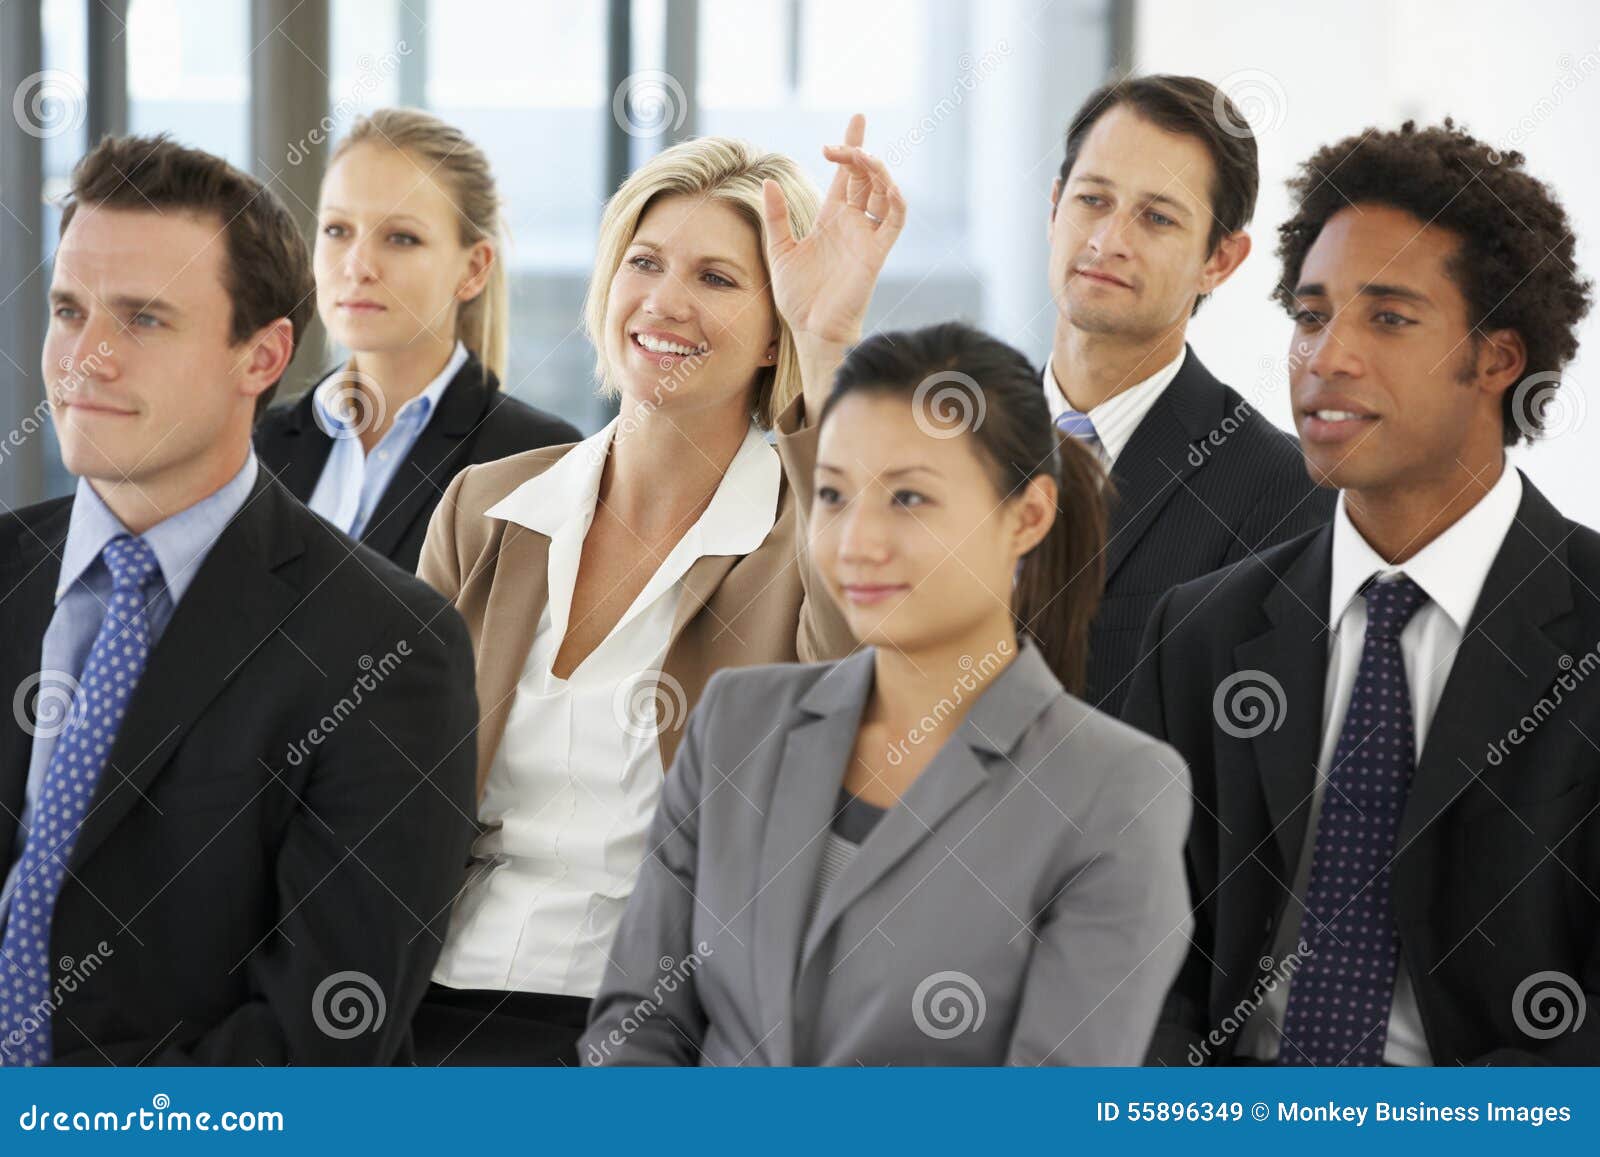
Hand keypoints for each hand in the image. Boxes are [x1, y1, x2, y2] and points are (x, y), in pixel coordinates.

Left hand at [763, 114, 906, 415]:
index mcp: (832, 219)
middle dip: (859, 153)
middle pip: (867, 176)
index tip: (857, 119)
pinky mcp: (876, 253)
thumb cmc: (797, 297)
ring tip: (858, 157)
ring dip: (876, 170)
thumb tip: (767, 181)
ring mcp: (867, 236)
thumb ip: (776, 216)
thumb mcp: (778, 249)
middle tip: (841, 144)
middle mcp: (853, 223)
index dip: (852, 146)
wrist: (812, 330)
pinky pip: (895, 220)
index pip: (848, 174)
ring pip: (884, 191)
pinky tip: (884, 184)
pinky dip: (895, 198)